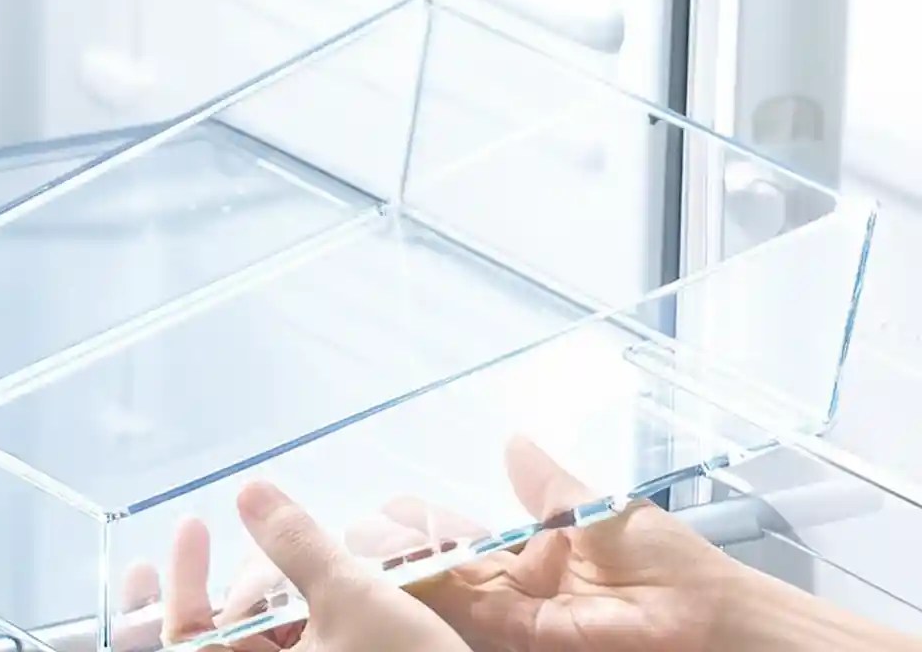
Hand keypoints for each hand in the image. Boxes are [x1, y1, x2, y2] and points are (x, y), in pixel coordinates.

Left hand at [161, 480, 472, 651]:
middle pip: (220, 641)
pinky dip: (302, 629)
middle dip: (241, 587)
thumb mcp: (350, 597)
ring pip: (261, 649)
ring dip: (277, 606)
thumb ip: (296, 543)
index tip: (193, 526)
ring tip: (315, 572)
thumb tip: (251, 493)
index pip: (181, 637)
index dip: (177, 579)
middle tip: (273, 551)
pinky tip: (331, 601)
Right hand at [346, 437, 744, 651]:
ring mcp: (527, 619)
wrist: (715, 620)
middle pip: (455, 571)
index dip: (433, 527)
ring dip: (412, 576)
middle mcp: (529, 591)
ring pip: (455, 596)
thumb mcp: (600, 511)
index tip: (392, 507)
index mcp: (545, 557)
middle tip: (360, 532)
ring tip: (367, 551)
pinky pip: (476, 617)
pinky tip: (407, 578)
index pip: (474, 542)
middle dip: (407, 554)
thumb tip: (513, 442)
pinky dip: (439, 599)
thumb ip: (548, 486)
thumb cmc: (678, 566)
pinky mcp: (531, 639)